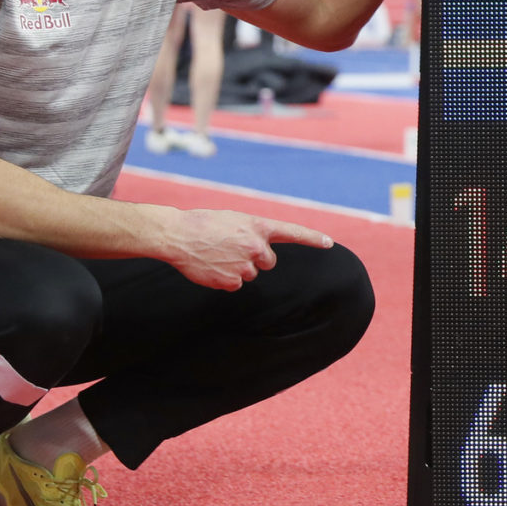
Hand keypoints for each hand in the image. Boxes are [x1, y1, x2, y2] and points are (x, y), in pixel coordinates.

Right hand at [162, 208, 333, 290]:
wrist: (177, 235)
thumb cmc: (204, 224)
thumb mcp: (234, 220)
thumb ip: (252, 233)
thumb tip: (261, 251)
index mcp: (258, 227)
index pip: (293, 232)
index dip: (312, 238)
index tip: (329, 243)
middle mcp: (257, 246)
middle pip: (268, 262)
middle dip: (255, 259)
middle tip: (231, 249)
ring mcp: (245, 265)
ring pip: (249, 274)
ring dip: (236, 267)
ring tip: (216, 255)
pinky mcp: (232, 281)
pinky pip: (235, 284)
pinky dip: (224, 278)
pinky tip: (212, 266)